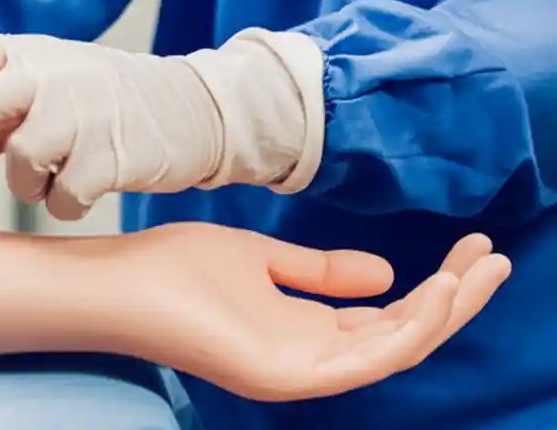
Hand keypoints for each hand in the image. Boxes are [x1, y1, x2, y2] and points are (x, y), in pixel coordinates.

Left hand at [0, 29, 324, 219]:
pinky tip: (91, 183)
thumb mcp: (41, 91)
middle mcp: (47, 74)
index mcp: (24, 52)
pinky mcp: (110, 154)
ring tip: (60, 167)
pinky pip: (61, 198)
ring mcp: (80, 112)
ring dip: (27, 180)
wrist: (194, 110)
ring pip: (18, 165)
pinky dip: (68, 201)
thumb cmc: (102, 102)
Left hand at [107, 226, 510, 400]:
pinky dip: (410, 326)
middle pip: (403, 334)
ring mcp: (302, 372)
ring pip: (397, 349)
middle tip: (494, 258)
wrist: (127, 280)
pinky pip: (369, 358)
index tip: (470, 247)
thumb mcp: (264, 260)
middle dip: (455, 298)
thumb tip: (386, 272)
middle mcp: (311, 358)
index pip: (388, 317)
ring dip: (446, 310)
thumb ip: (321, 271)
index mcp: (305, 332)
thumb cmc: (180, 269)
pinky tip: (437, 290)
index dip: (435, 286)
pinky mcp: (290, 376)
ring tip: (481, 270)